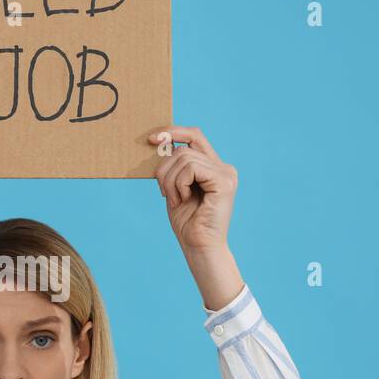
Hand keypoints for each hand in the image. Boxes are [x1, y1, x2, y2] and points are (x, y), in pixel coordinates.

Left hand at [148, 125, 237, 253]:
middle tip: (163, 193)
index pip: (194, 136)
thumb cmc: (187, 222)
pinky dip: (179, 184)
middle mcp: (223, 167)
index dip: (173, 132)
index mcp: (213, 167)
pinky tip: (183, 199)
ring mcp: (226, 173)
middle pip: (184, 148)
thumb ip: (173, 167)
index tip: (152, 139)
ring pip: (184, 157)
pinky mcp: (224, 182)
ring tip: (175, 200)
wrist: (199, 246)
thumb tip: (161, 142)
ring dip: (170, 181)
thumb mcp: (174, 188)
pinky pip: (191, 168)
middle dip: (164, 169)